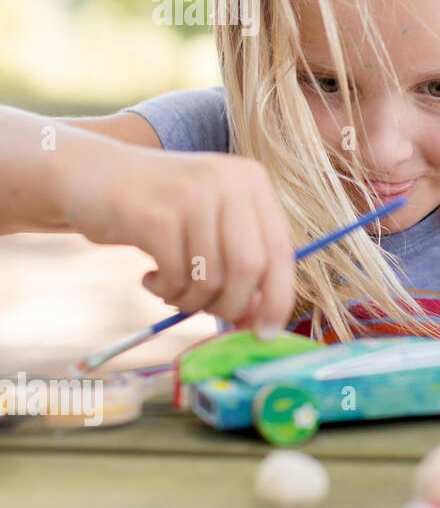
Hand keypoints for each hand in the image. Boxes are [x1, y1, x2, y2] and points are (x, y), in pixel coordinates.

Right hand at [62, 146, 296, 335]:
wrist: (91, 175)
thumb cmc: (161, 210)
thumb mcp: (210, 222)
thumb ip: (239, 263)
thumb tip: (260, 320)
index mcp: (251, 181)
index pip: (281, 250)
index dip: (278, 297)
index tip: (267, 332)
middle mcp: (228, 181)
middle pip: (250, 267)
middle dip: (231, 304)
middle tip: (209, 312)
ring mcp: (191, 194)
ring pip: (211, 276)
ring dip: (191, 300)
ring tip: (172, 290)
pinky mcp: (154, 214)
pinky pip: (174, 275)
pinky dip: (165, 290)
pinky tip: (150, 278)